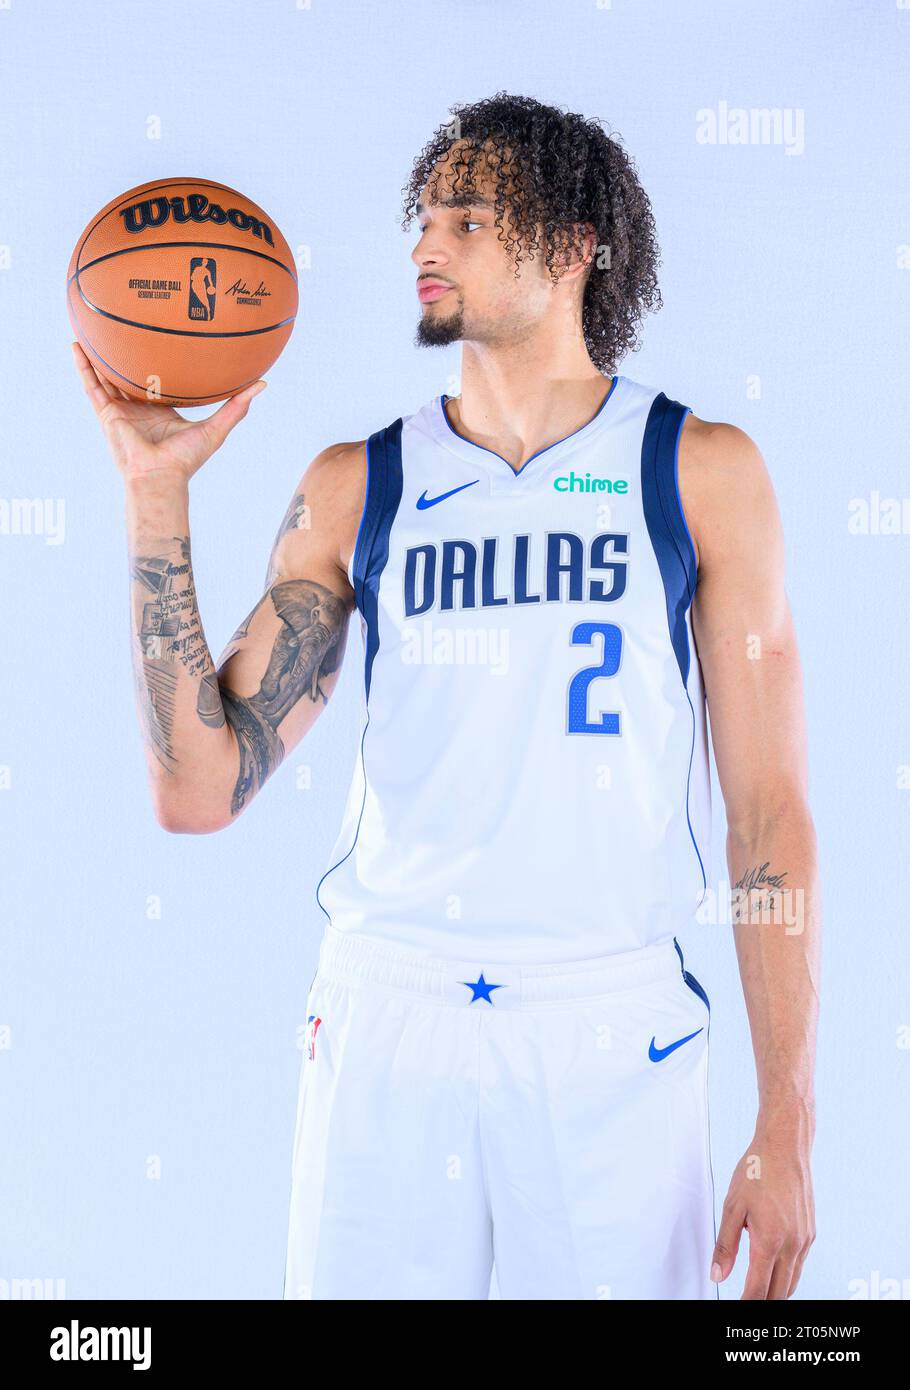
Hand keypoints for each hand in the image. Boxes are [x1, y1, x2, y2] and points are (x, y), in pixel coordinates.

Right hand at [71, 341, 265, 485]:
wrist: (160, 476)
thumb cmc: (186, 459)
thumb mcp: (216, 428)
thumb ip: (236, 406)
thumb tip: (262, 384)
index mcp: (162, 410)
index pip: (159, 382)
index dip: (159, 364)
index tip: (164, 341)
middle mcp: (140, 409)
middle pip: (130, 376)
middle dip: (126, 356)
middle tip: (126, 327)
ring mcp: (121, 411)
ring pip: (107, 377)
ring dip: (99, 355)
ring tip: (94, 328)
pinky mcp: (107, 414)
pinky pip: (92, 386)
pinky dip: (83, 367)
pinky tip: (77, 346)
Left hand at [712, 1120, 815, 1298]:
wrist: (786, 1146)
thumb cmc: (757, 1170)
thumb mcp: (732, 1206)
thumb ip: (725, 1245)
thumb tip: (718, 1275)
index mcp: (770, 1240)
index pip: (758, 1289)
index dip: (746, 1304)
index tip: (736, 1308)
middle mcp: (792, 1245)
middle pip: (779, 1292)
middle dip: (762, 1302)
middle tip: (745, 1303)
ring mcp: (805, 1240)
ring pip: (792, 1281)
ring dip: (776, 1292)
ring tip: (758, 1294)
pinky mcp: (811, 1233)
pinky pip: (799, 1265)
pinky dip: (787, 1275)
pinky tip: (773, 1269)